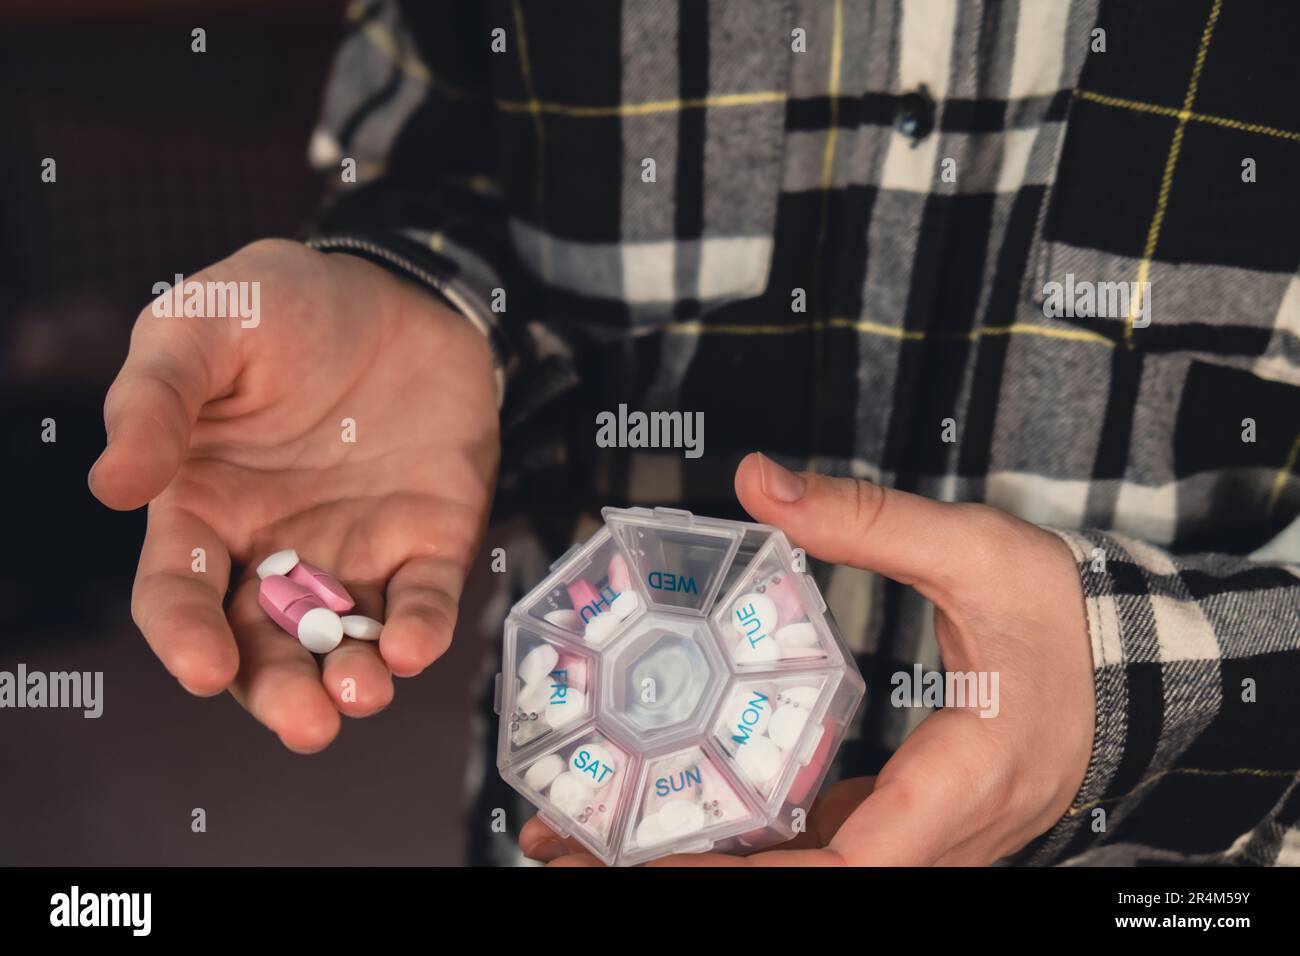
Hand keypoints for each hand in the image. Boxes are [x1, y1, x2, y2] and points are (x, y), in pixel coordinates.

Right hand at [90, 239, 498, 751]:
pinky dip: (420, 629)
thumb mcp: (202, 327)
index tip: (201, 668)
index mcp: (203, 509)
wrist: (398, 292)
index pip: (180, 592)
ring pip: (345, 640)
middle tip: (306, 722)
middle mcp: (275, 548)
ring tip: (361, 692)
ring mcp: (354, 552)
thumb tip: (109, 486)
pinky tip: (414, 645)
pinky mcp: (427, 542)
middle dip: (280, 690)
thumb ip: (155, 401)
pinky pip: (421, 599)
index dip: (184, 636)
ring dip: (352, 677)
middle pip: (265, 644)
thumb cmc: (282, 306)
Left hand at [520, 452, 1093, 864]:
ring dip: (713, 864)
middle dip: (691, 874)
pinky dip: (760, 843)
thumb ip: (867, 519)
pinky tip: (696, 814)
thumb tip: (763, 482)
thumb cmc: (1070, 617)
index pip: (848, 865)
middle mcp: (942, 835)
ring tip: (605, 838)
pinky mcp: (916, 820)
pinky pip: (830, 846)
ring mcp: (930, 838)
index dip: (746, 876)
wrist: (1141, 664)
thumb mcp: (975, 551)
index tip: (652, 860)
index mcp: (960, 785)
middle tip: (575, 849)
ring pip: (812, 872)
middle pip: (808, 883)